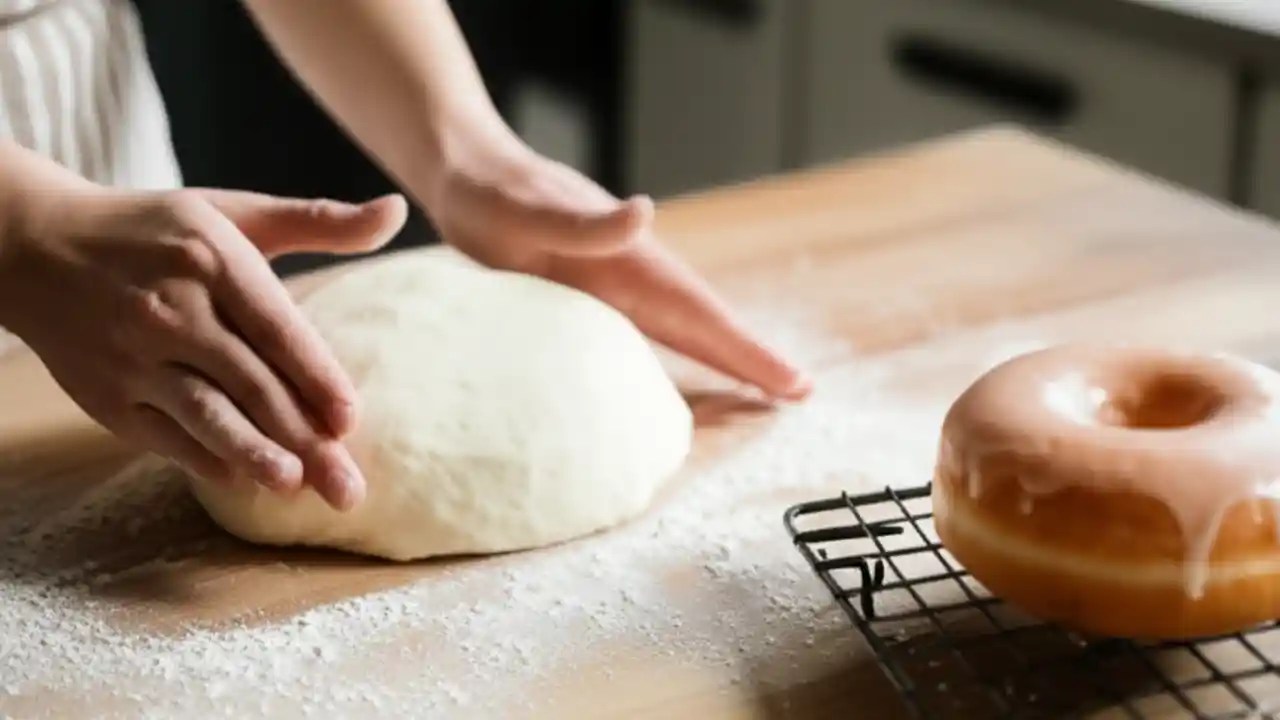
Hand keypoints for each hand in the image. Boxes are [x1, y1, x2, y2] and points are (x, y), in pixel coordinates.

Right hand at [0, 187, 406, 509]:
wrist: (35, 245)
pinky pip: (163, 434)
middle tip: (349, 487)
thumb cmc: (158, 232)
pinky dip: (204, 458)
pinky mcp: (106, 394)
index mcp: (213, 259)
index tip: (350, 418)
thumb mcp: (234, 213)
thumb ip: (318, 220)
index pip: (276, 328)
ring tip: (293, 486)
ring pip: (204, 413)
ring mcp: (134, 356)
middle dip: (303, 439)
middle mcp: (172, 309)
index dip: (315, 377)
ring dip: (252, 453)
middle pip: (250, 383)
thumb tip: (397, 211)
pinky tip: (244, 480)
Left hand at [426, 137, 810, 400]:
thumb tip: (647, 214)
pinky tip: (688, 366)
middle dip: (750, 358)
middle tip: (800, 393)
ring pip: (682, 326)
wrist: (467, 175)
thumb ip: (585, 223)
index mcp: (630, 261)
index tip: (792, 381)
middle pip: (704, 323)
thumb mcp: (531, 211)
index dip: (746, 350)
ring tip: (765, 387)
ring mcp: (616, 284)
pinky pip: (648, 328)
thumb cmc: (495, 195)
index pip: (701, 312)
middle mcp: (633, 274)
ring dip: (723, 354)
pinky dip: (680, 347)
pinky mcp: (592, 293)